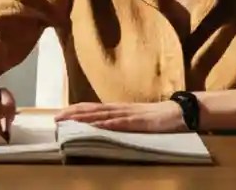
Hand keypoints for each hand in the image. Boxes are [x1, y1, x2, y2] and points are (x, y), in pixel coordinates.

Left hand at [54, 101, 184, 132]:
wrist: (180, 112)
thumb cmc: (159, 117)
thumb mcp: (136, 119)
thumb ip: (121, 121)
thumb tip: (105, 126)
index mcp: (119, 108)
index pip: (93, 108)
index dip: (75, 110)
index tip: (59, 114)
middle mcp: (121, 108)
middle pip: (92, 109)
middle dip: (73, 114)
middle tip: (55, 119)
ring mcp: (130, 114)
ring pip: (102, 115)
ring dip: (84, 118)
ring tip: (69, 121)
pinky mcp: (140, 122)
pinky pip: (120, 123)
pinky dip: (107, 124)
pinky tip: (96, 126)